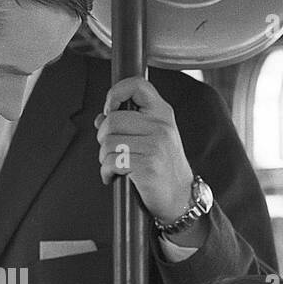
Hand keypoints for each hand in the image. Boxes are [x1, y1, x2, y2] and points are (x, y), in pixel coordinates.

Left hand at [95, 78, 194, 225]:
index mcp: (162, 113)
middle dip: (103, 137)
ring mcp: (155, 146)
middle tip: (111, 150)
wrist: (181, 198)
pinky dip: (106, 172)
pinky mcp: (147, 166)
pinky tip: (114, 176)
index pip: (137, 85)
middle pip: (112, 119)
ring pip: (108, 142)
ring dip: (104, 158)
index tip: (109, 109)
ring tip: (116, 165)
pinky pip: (111, 162)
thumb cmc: (164, 167)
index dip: (115, 93)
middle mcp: (161, 126)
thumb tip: (101, 118)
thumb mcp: (154, 137)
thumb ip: (129, 122)